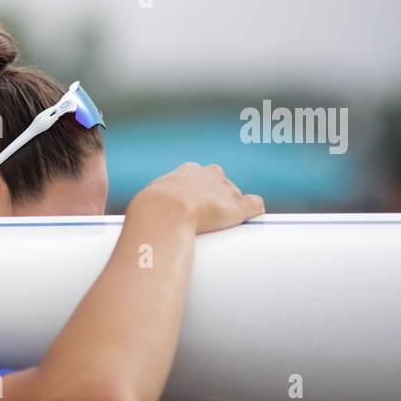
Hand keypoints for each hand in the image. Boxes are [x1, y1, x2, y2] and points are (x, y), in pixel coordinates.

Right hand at [130, 163, 264, 234]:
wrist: (164, 212)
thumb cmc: (150, 211)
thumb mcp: (147, 202)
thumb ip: (152, 207)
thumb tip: (144, 224)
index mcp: (189, 171)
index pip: (199, 177)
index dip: (196, 194)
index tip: (191, 207)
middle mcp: (211, 175)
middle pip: (220, 185)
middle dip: (216, 199)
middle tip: (204, 219)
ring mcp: (227, 190)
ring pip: (235, 197)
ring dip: (230, 210)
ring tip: (220, 229)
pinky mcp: (240, 206)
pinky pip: (256, 205)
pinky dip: (255, 213)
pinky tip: (251, 222)